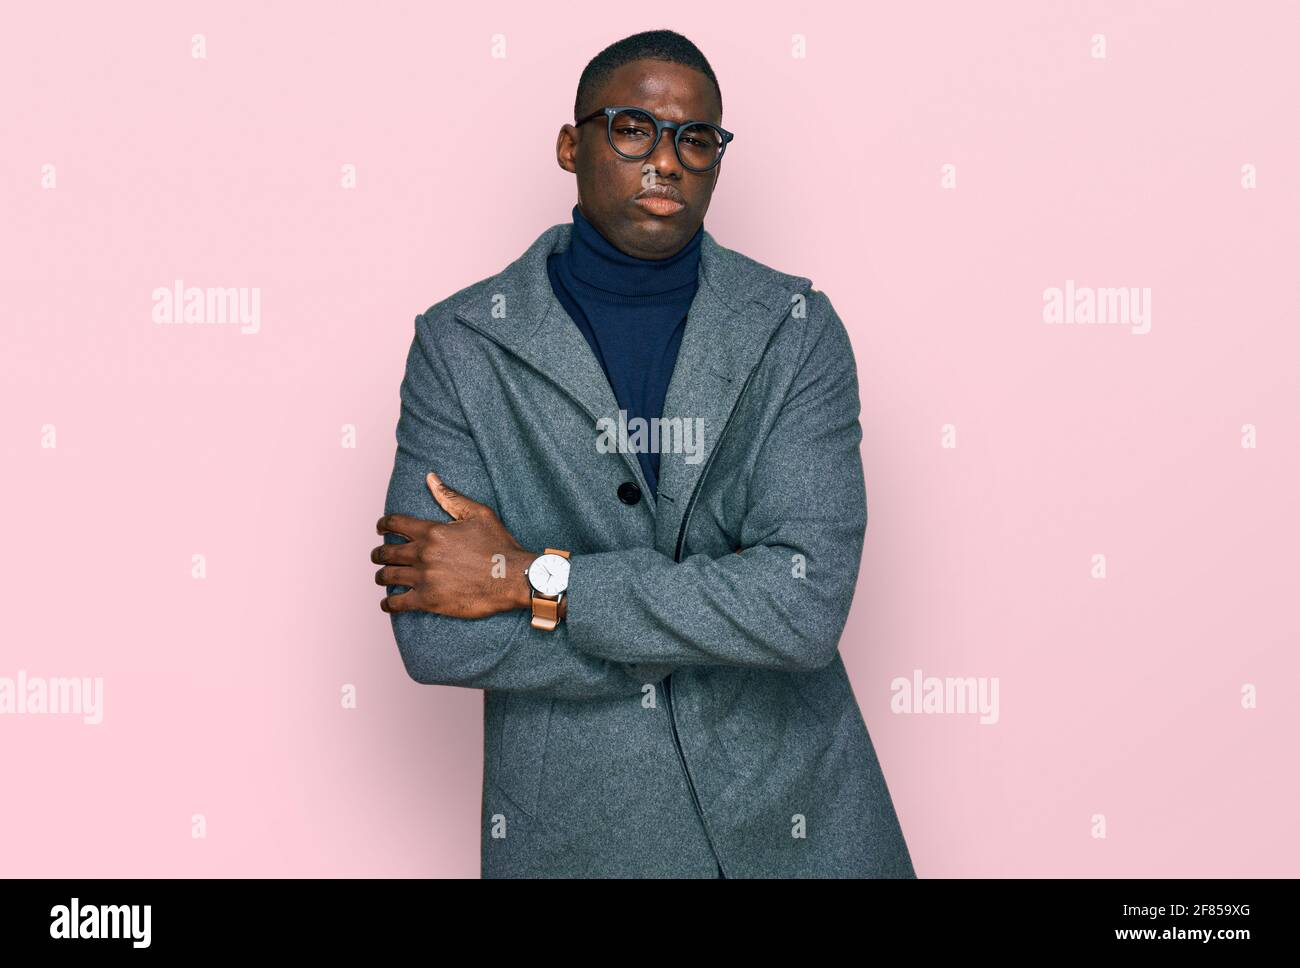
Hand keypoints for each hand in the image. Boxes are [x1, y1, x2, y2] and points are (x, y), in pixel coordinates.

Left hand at [373, 471, 534, 617]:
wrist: (512, 577)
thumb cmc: (498, 545)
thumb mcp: (478, 513)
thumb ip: (450, 497)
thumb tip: (430, 478)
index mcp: (432, 531)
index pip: (394, 524)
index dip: (383, 525)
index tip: (380, 529)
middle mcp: (423, 553)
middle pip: (386, 552)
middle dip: (378, 553)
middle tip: (378, 556)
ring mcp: (424, 578)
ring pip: (388, 576)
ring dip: (381, 576)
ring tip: (382, 577)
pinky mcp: (429, 600)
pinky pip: (397, 602)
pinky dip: (389, 603)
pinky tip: (388, 603)